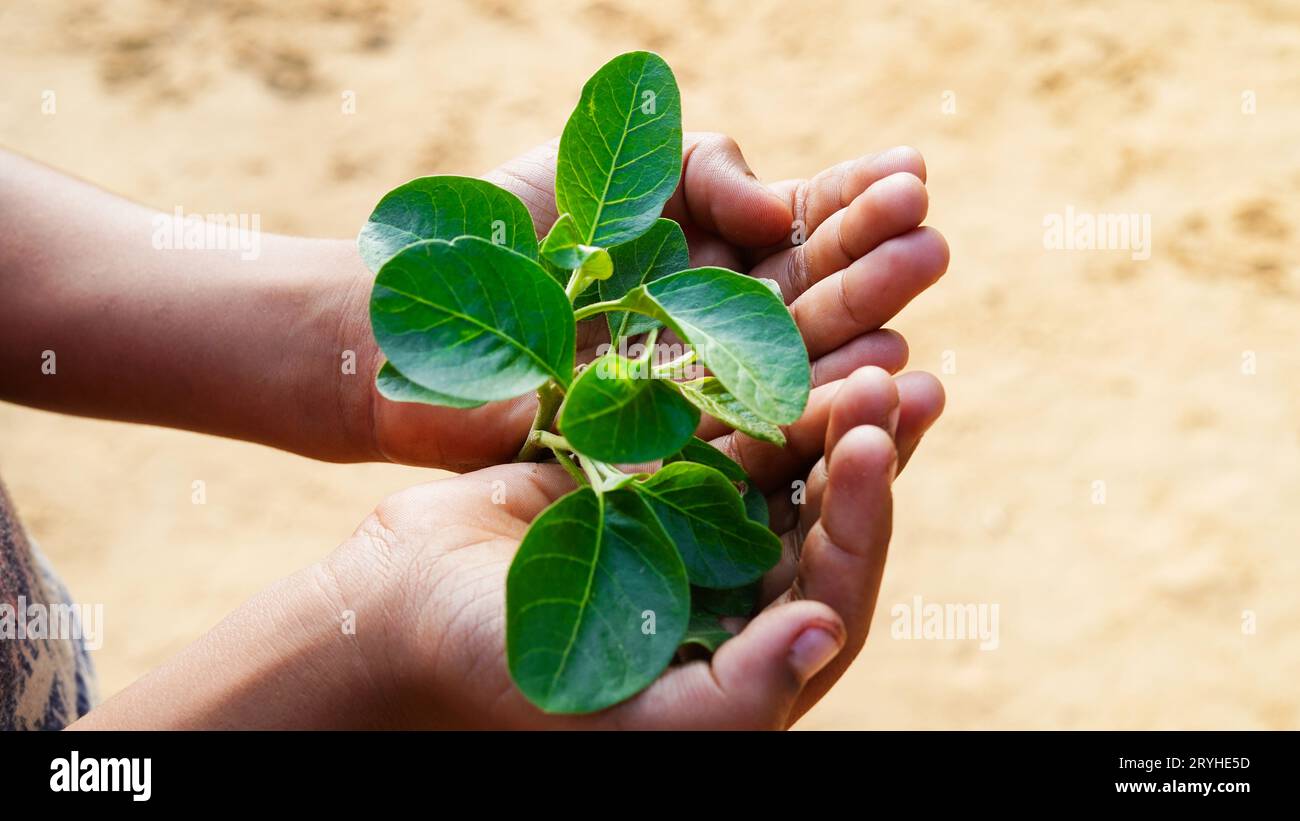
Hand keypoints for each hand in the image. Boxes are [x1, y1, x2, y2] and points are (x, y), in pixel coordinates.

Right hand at [321, 364, 942, 728]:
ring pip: (779, 464)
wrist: (397, 605)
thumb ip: (729, 698)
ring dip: (823, 407)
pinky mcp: (652, 478)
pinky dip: (749, 381)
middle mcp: (731, 595)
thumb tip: (825, 633)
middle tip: (898, 378)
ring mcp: (693, 532)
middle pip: (822, 522)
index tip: (872, 438)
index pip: (833, 591)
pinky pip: (718, 423)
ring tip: (867, 341)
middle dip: (864, 452)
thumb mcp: (616, 708)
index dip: (864, 519)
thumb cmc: (494, 669)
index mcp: (740, 661)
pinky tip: (774, 330)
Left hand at [342, 135, 947, 469]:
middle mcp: (708, 325)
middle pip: (807, 294)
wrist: (406, 331)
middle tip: (933, 236)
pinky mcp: (670, 452)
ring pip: (794, 358)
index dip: (848, 203)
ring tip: (918, 283)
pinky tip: (870, 370)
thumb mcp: (603, 170)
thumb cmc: (496, 240)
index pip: (793, 227)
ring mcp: (693, 389)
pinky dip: (811, 401)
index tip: (911, 173)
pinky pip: (750, 424)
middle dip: (870, 261)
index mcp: (700, 255)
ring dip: (861, 324)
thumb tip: (779, 205)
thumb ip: (701, 171)